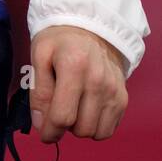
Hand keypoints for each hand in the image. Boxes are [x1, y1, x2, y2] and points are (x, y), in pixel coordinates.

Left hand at [29, 25, 128, 142]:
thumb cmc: (60, 41)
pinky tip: (86, 107)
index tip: (44, 132)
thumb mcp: (39, 56)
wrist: (91, 27)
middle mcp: (98, 81)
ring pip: (96, 133)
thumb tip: (40, 124)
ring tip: (73, 105)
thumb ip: (38, 91)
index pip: (63, 116)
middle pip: (81, 129)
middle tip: (58, 107)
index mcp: (74, 67)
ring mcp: (114, 90)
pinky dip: (95, 125)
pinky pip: (108, 129)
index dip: (49, 131)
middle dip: (65, 126)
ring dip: (81, 126)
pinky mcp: (123, 98)